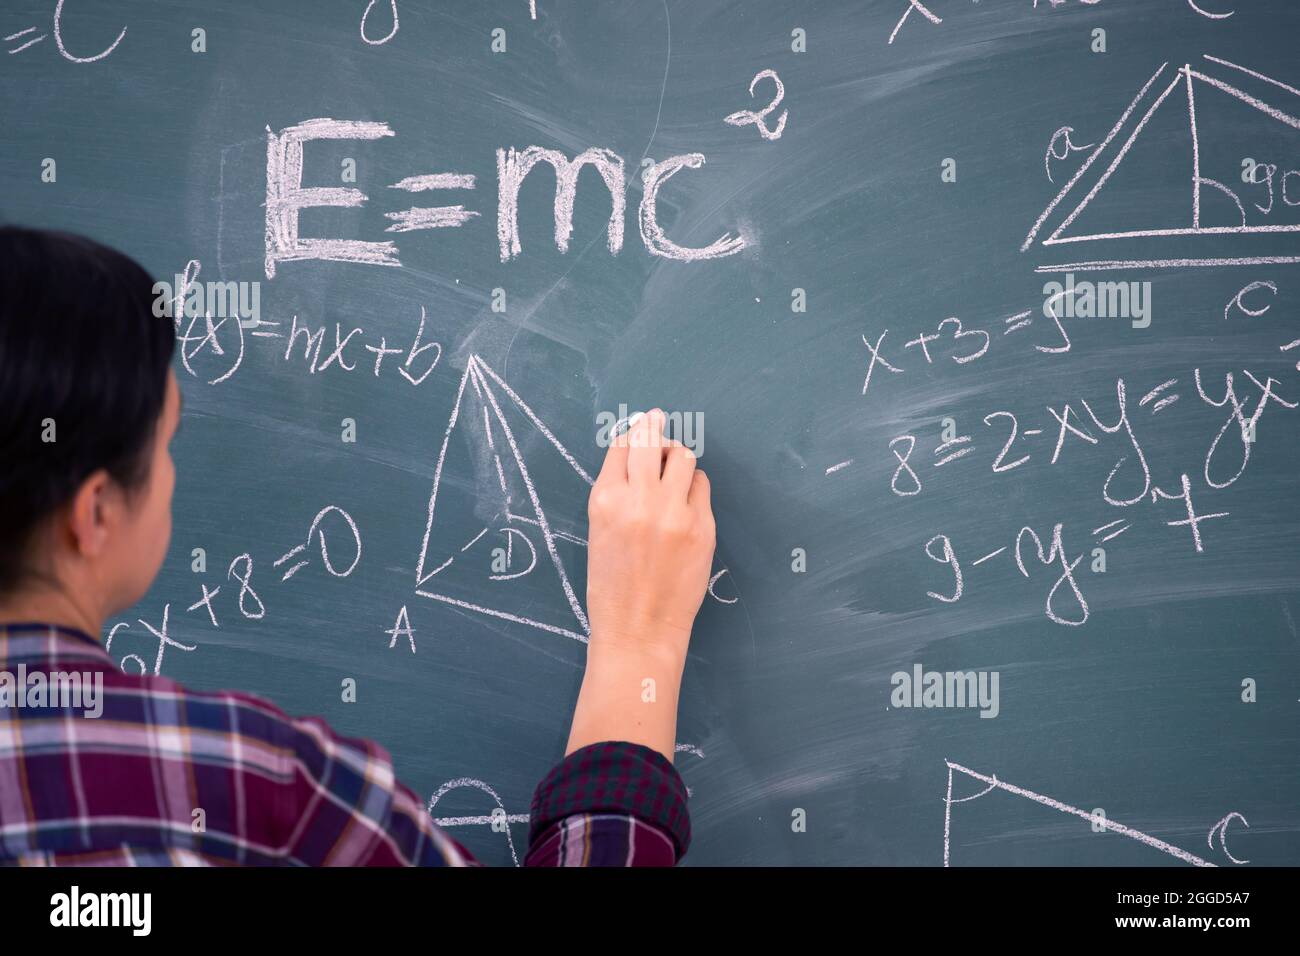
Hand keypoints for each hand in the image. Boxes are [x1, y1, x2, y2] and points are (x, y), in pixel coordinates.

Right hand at [565, 408, 715, 759]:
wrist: (638, 630)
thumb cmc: (612, 586)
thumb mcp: (599, 532)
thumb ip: (616, 494)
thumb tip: (638, 457)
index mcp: (605, 500)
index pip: (622, 446)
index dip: (632, 433)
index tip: (640, 427)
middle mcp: (639, 499)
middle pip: (652, 441)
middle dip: (655, 426)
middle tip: (658, 419)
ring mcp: (674, 512)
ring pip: (683, 457)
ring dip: (677, 456)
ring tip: (674, 464)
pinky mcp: (702, 526)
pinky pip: (702, 486)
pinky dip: (694, 485)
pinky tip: (687, 496)